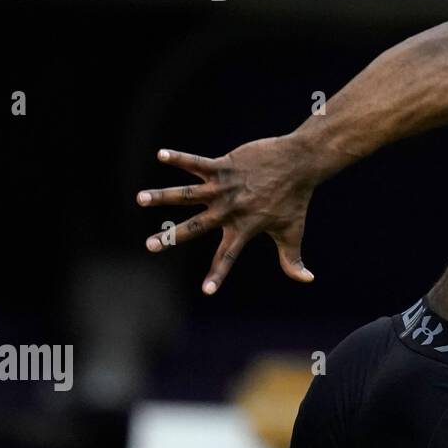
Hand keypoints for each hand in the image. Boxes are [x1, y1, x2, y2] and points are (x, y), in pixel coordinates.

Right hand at [137, 136, 315, 294]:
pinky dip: (179, 158)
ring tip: (140, 198)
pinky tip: (161, 155)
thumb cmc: (295, 199)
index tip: (206, 291)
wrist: (301, 163)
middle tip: (149, 245)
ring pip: (188, 193)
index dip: (218, 274)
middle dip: (172, 236)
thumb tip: (307, 279)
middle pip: (197, 226)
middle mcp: (230, 210)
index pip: (228, 257)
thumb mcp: (292, 231)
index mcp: (244, 228)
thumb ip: (293, 258)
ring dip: (163, 195)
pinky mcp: (225, 166)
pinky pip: (197, 162)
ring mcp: (225, 187)